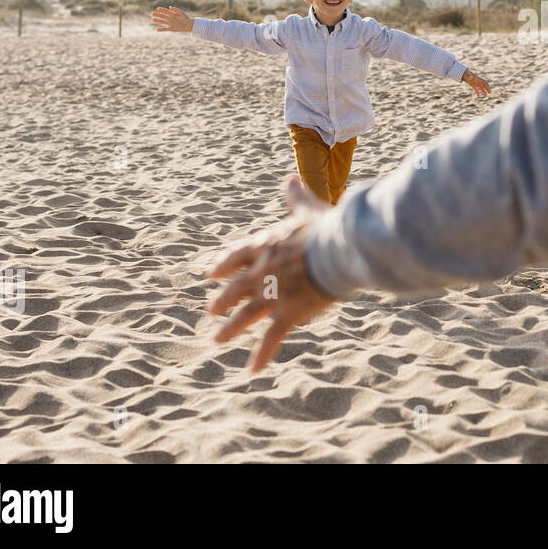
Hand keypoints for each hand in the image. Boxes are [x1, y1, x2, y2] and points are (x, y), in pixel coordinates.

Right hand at [151, 6, 193, 32]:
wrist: (189, 25)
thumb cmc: (186, 18)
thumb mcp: (181, 13)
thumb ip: (175, 10)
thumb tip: (169, 7)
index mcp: (172, 14)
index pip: (166, 11)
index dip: (161, 9)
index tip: (157, 8)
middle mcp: (170, 18)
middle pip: (162, 16)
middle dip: (157, 14)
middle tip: (152, 13)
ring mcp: (170, 23)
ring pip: (162, 22)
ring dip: (157, 20)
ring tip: (152, 19)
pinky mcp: (171, 28)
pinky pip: (165, 29)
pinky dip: (161, 30)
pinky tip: (157, 30)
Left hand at [205, 175, 337, 371]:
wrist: (337, 249)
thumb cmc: (325, 227)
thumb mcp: (307, 209)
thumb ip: (295, 197)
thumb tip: (291, 178)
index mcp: (264, 246)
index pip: (235, 257)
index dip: (223, 266)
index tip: (210, 274)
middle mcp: (261, 273)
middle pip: (234, 290)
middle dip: (222, 301)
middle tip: (212, 310)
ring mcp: (271, 296)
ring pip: (244, 317)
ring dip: (230, 330)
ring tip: (217, 340)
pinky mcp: (286, 315)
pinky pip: (270, 339)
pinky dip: (261, 355)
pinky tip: (252, 370)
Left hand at [462, 69, 491, 97]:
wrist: (463, 73)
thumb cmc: (465, 74)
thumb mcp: (467, 76)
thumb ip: (469, 77)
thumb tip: (471, 77)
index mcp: (477, 79)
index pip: (484, 82)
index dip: (487, 85)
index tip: (489, 88)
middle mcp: (477, 81)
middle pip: (484, 85)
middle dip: (487, 89)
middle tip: (490, 93)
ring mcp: (475, 83)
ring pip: (481, 88)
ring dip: (483, 91)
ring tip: (485, 96)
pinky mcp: (472, 85)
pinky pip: (476, 89)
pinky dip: (477, 92)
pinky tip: (478, 96)